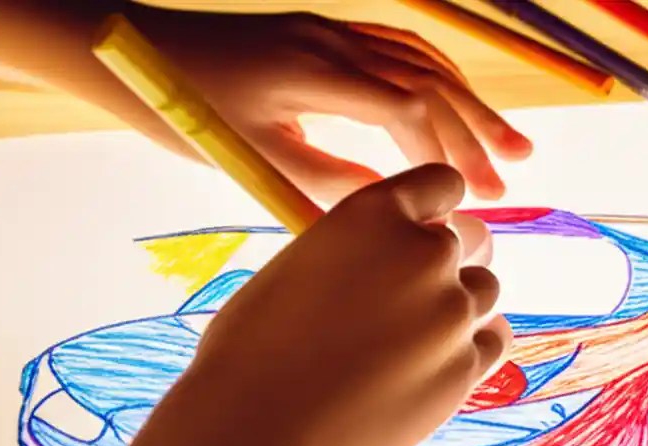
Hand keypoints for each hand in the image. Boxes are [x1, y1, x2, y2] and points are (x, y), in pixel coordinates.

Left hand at [126, 4, 532, 201]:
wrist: (134, 46)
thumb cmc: (185, 108)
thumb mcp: (254, 157)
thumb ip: (325, 183)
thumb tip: (389, 211)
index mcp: (314, 73)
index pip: (405, 107)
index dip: (442, 154)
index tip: (462, 198)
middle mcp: (333, 43)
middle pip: (429, 81)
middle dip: (475, 131)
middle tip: (512, 178)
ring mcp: (333, 32)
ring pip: (424, 63)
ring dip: (471, 105)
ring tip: (514, 146)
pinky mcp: (327, 32)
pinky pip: (402, 49)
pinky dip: (440, 80)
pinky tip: (462, 104)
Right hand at [171, 164, 510, 445]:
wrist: (262, 432)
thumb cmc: (257, 351)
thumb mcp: (301, 266)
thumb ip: (361, 249)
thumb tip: (396, 256)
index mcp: (374, 213)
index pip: (442, 185)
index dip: (433, 209)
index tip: (417, 232)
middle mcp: (425, 252)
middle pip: (471, 239)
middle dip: (447, 260)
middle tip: (407, 295)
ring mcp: (453, 311)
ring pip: (484, 291)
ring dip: (458, 307)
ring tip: (405, 341)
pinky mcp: (467, 365)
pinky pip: (493, 340)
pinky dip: (472, 348)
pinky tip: (431, 363)